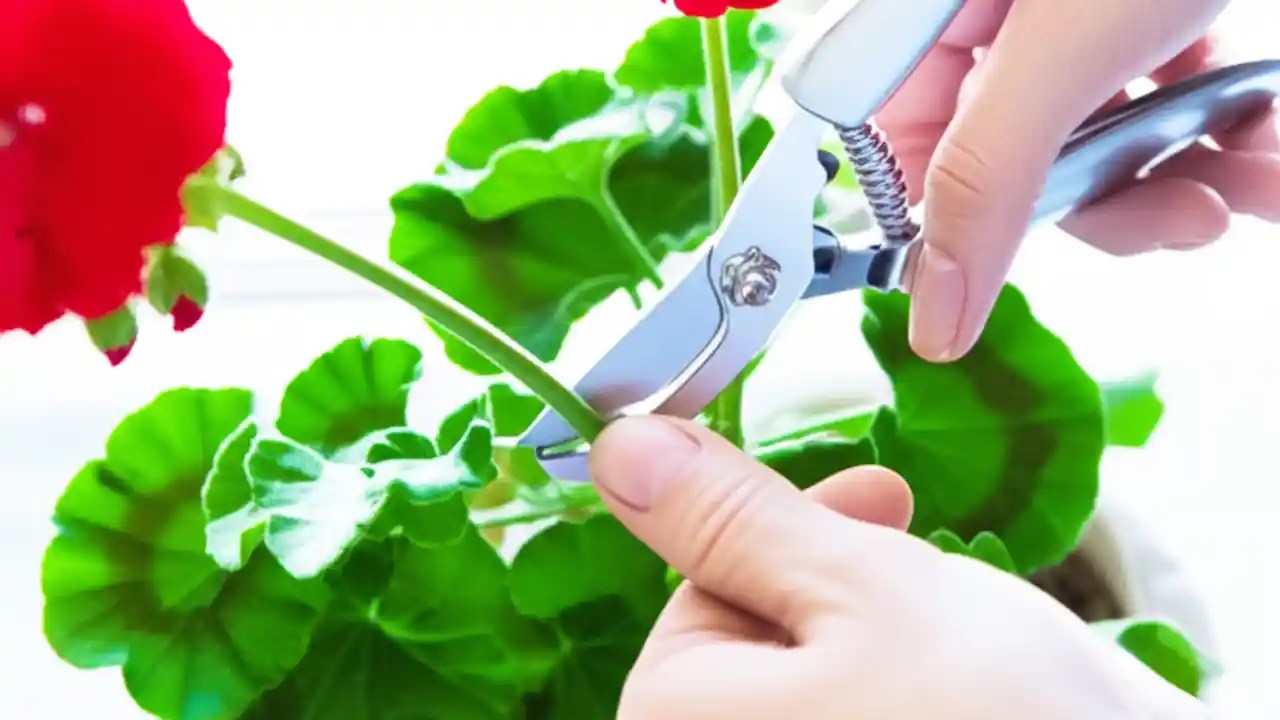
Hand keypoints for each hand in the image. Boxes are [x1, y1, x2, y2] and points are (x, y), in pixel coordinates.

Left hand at [588, 416, 1210, 719]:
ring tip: (966, 637)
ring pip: (814, 669)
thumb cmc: (999, 719)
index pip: (699, 587)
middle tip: (924, 556)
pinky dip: (904, 683)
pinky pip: (854, 705)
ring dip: (882, 626)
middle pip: (756, 631)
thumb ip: (729, 516)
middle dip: (839, 578)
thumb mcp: (856, 584)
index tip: (881, 498)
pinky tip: (972, 681)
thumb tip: (623, 451)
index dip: (788, 529)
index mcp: (679, 718)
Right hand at [874, 0, 1279, 361]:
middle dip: (1118, 206)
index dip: (956, 230)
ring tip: (1261, 173)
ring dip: (1188, 180)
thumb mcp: (1059, 52)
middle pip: (1014, 172)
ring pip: (1098, 148)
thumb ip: (988, 183)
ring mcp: (1056, 27)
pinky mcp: (1130, 23)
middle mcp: (979, 28)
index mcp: (921, 24)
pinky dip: (1220, 133)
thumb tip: (935, 322)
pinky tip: (1266, 143)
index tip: (1020, 273)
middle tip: (1189, 214)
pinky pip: (1157, 104)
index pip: (899, 158)